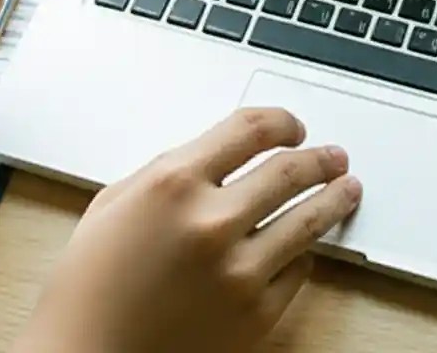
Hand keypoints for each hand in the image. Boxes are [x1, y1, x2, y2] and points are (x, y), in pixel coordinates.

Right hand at [12, 108, 361, 352]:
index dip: (282, 122)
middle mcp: (213, 221)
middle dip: (319, 158)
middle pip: (290, 170)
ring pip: (308, 220)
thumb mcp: (115, 203)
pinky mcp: (257, 314)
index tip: (292, 127)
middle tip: (332, 156)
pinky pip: (298, 271)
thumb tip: (218, 157)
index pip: (252, 129)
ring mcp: (240, 270)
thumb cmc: (89, 286)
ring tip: (347, 189)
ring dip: (334, 198)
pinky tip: (305, 246)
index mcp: (173, 183)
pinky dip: (303, 254)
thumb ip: (169, 173)